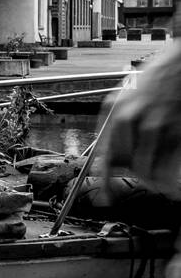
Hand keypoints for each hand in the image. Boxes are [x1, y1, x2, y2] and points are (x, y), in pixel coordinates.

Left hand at [101, 41, 180, 198]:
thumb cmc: (154, 78)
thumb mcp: (122, 97)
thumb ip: (113, 125)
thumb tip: (109, 155)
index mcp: (116, 115)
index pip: (106, 157)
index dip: (105, 182)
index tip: (105, 199)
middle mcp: (134, 123)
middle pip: (130, 167)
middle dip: (137, 178)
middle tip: (144, 182)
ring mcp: (159, 127)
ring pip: (151, 171)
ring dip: (156, 183)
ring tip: (161, 186)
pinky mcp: (180, 132)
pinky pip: (173, 166)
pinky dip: (171, 179)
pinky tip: (173, 184)